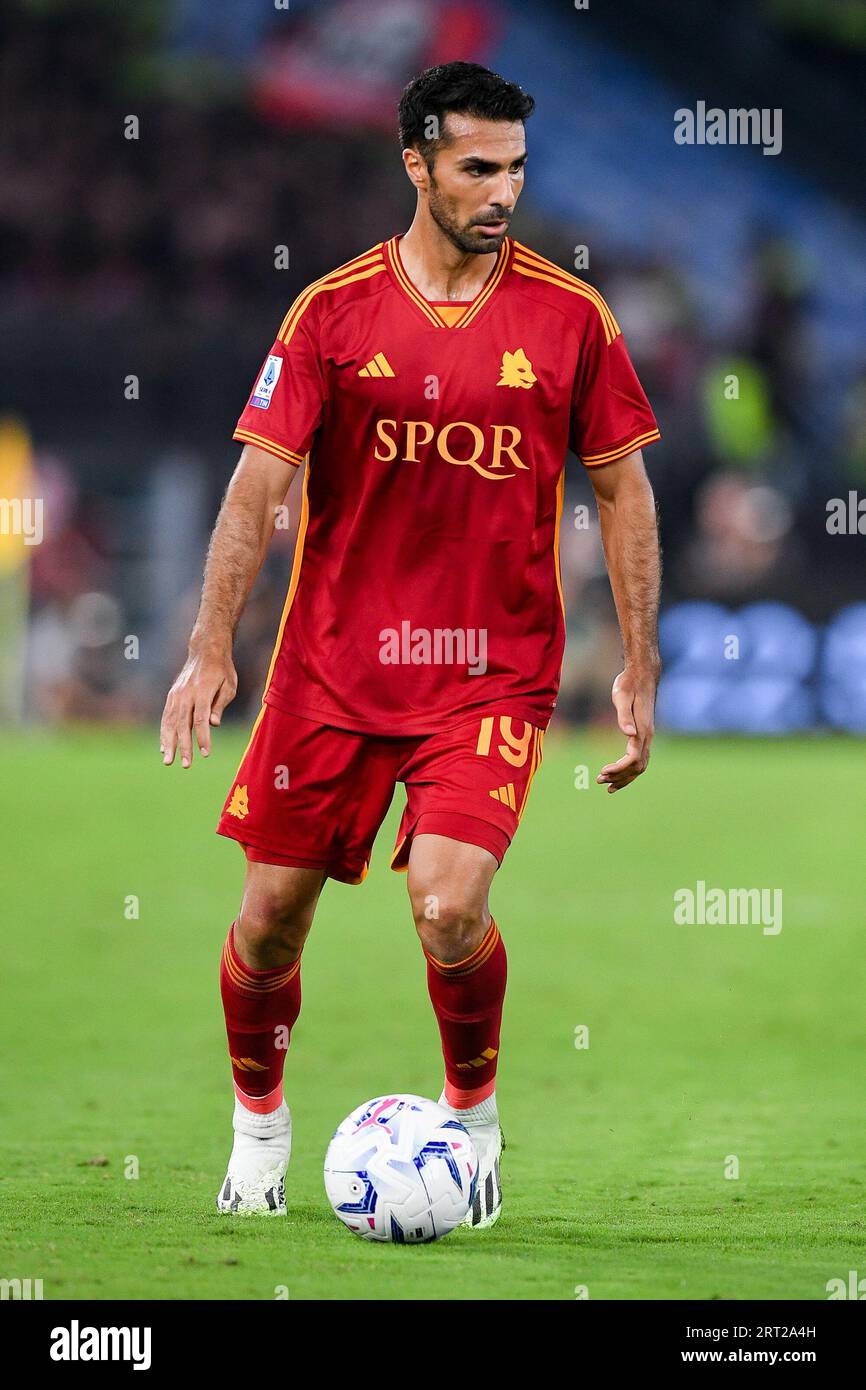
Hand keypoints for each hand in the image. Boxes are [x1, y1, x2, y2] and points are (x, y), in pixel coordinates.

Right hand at [160, 642, 237, 767]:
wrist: (205, 651)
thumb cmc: (222, 670)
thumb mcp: (229, 685)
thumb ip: (220, 704)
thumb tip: (213, 724)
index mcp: (202, 690)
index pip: (200, 719)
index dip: (202, 738)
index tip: (205, 753)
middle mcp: (186, 693)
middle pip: (183, 724)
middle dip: (184, 746)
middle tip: (186, 765)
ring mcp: (176, 694)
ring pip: (170, 722)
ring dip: (169, 743)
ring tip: (168, 761)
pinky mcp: (172, 696)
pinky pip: (166, 717)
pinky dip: (164, 733)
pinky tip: (164, 748)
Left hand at [596, 665, 657, 793]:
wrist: (642, 674)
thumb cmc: (629, 684)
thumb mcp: (621, 697)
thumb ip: (624, 717)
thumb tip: (628, 734)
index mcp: (642, 730)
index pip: (633, 759)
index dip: (618, 769)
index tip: (603, 772)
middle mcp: (647, 736)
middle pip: (637, 767)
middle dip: (620, 777)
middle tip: (600, 780)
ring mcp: (647, 736)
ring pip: (640, 765)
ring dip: (624, 777)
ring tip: (607, 785)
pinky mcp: (643, 733)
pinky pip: (639, 758)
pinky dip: (629, 769)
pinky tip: (618, 773)